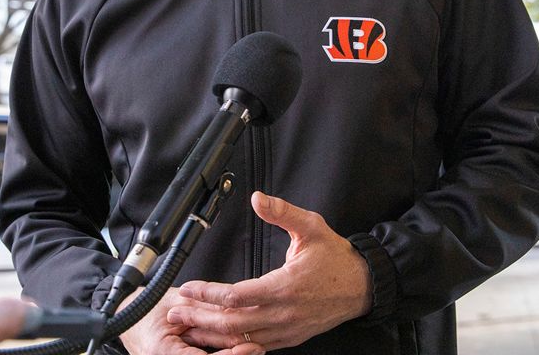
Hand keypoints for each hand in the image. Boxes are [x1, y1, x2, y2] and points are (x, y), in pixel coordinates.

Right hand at [119, 286, 262, 354]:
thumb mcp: (176, 302)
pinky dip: (220, 354)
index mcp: (162, 351)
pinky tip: (236, 350)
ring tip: (253, 348)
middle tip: (258, 348)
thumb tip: (232, 310)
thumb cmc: (146, 310)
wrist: (127, 318)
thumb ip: (203, 308)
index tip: (250, 348)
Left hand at [168, 192, 370, 351]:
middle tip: (175, 311)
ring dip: (211, 334)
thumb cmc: (336, 258)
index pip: (237, 296)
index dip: (208, 294)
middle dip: (200, 318)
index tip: (188, 288)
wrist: (363, 286)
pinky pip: (255, 345)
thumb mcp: (312, 227)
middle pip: (232, 322)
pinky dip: (231, 344)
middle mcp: (283, 313)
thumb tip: (258, 198)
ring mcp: (286, 330)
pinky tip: (215, 339)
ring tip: (186, 327)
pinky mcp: (290, 338)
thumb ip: (283, 213)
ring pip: (241, 338)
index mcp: (285, 287)